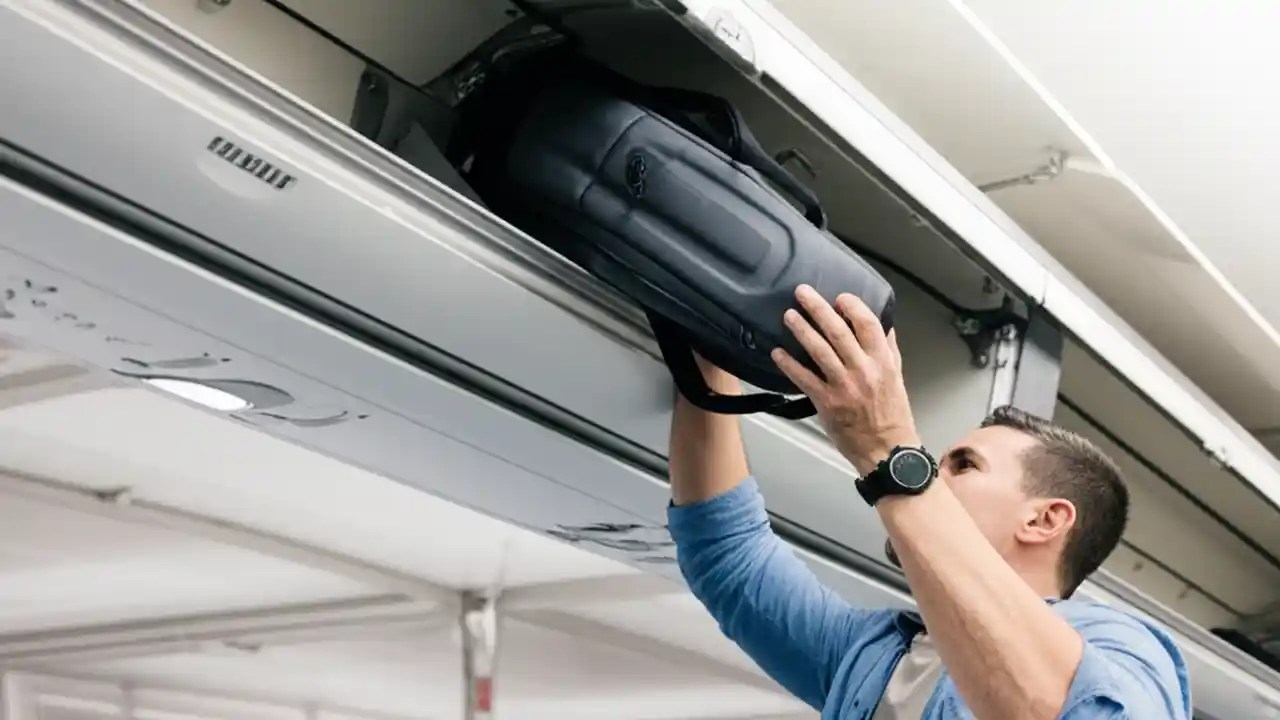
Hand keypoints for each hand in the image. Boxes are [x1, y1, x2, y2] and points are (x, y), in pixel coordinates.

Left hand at [771, 285, 919, 474]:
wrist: (888, 451)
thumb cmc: (893, 415)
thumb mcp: (898, 378)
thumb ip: (889, 350)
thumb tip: (884, 326)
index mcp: (883, 361)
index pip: (868, 323)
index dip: (852, 306)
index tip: (838, 296)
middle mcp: (864, 370)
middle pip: (838, 331)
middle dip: (818, 308)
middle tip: (802, 292)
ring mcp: (844, 386)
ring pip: (819, 351)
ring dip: (802, 330)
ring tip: (788, 315)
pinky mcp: (827, 403)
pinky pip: (804, 379)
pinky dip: (789, 364)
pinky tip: (777, 352)